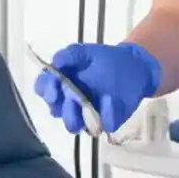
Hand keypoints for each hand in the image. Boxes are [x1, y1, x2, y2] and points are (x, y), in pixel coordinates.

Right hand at [33, 42, 162, 133]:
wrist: (135, 66)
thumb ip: (70, 55)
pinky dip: (106, 114)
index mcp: (61, 83)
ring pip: (74, 125)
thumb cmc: (106, 59)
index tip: (54, 88)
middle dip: (63, 106)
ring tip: (87, 104)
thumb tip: (55, 62)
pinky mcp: (107, 120)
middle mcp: (69, 102)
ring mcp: (87, 114)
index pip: (43, 89)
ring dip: (77, 116)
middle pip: (56, 111)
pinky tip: (110, 100)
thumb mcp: (87, 52)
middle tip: (73, 96)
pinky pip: (103, 124)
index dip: (46, 89)